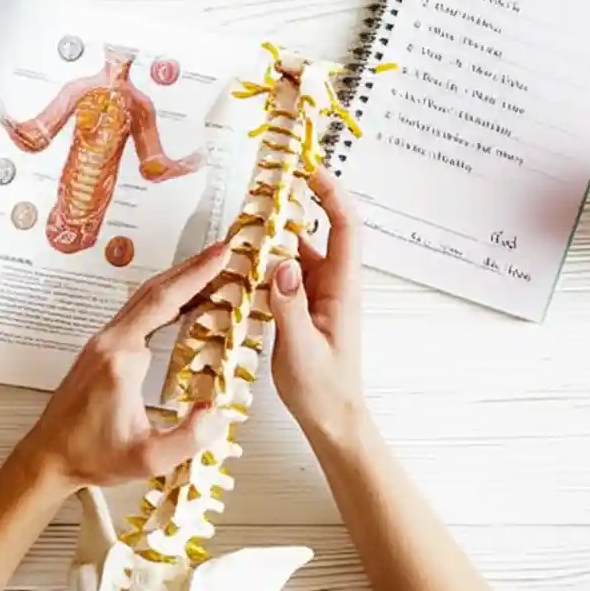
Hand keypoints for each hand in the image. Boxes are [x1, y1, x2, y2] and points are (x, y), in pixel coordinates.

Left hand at [21, 243, 228, 490]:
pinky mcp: (101, 350)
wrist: (50, 457)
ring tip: (210, 272)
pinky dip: (164, 300)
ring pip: (145, 298)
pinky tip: (181, 304)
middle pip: (155, 290)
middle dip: (192, 267)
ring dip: (178, 281)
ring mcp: (103, 343)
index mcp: (122, 360)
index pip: (164, 303)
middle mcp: (109, 343)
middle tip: (223, 252)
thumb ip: (189, 438)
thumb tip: (218, 413)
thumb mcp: (148, 458)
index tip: (221, 256)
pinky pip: (138, 313)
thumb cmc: (90, 457)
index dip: (197, 275)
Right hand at [267, 169, 366, 433]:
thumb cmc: (323, 389)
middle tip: (264, 189)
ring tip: (245, 225)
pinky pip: (287, 275)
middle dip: (296, 206)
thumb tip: (281, 262)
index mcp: (342, 289)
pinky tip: (244, 265)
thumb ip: (289, 305)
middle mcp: (334, 285)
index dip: (332, 194)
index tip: (311, 170)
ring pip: (299, 253)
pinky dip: (267, 264)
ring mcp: (320, 295)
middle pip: (320, 232)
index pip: (345, 228)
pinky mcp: (305, 307)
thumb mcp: (301, 349)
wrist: (333, 420)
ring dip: (276, 238)